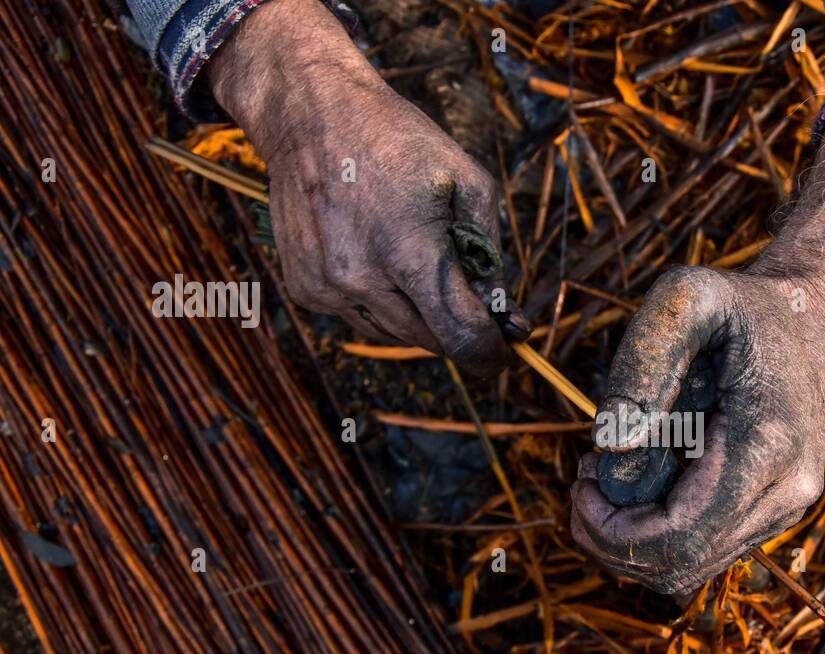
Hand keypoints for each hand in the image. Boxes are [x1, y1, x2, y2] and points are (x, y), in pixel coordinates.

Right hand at [208, 0, 526, 374]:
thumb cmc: (396, 140)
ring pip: (394, 335)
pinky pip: (359, 319)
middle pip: (431, 340)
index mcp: (407, 250)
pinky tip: (375, 255)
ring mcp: (326, 287)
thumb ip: (489, 252)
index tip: (502, 353)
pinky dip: (379, 302)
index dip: (489, 351)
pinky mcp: (304, 289)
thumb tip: (504, 313)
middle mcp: (360, 278)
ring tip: (413, 257)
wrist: (310, 113)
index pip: (460, 334)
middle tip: (463, 287)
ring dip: (418, 314)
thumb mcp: (466, 181)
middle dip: (455, 324)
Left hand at [571, 114, 824, 592]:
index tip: (583, 475)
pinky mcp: (774, 514)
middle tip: (588, 476)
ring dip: (630, 538)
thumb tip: (610, 445)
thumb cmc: (750, 308)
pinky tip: (642, 480)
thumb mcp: (690, 297)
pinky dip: (656, 533)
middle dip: (610, 537)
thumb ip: (643, 359)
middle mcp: (787, 493)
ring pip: (687, 570)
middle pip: (677, 567)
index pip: (677, 537)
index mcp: (767, 445)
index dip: (611, 527)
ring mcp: (785, 511)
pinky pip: (703, 553)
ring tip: (611, 475)